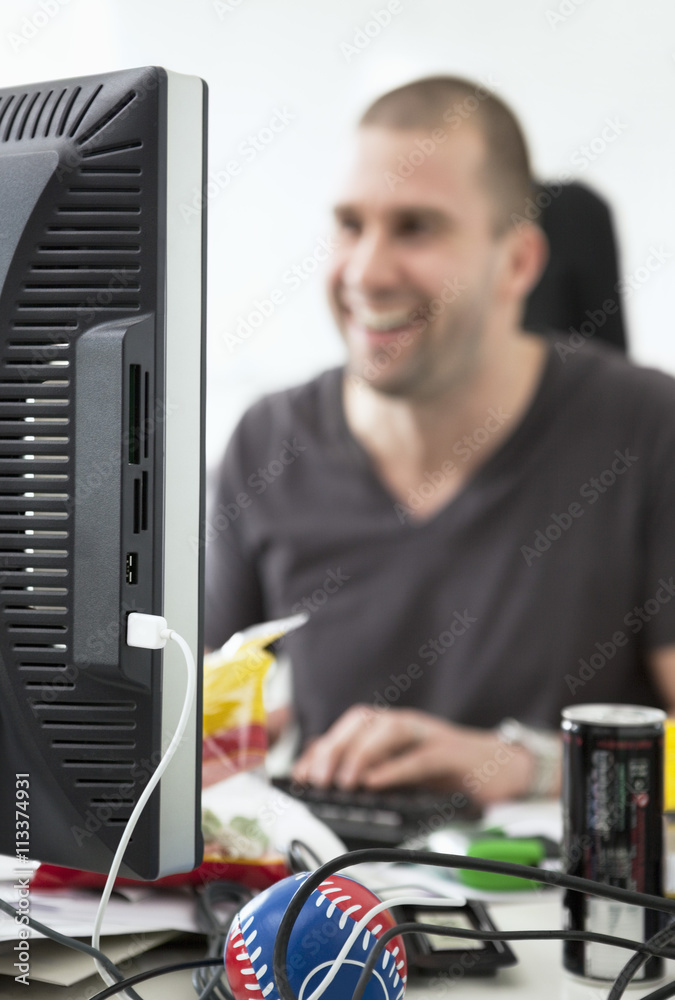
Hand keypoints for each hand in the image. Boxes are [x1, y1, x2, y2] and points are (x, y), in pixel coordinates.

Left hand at [291, 705, 539, 803]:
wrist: (503, 771)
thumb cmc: (450, 774)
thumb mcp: (403, 775)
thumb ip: (372, 775)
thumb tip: (329, 786)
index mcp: (390, 729)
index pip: (346, 729)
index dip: (320, 748)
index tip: (299, 776)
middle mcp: (406, 725)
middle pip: (360, 721)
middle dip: (333, 748)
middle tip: (316, 780)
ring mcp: (429, 735)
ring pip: (387, 730)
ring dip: (359, 754)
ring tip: (343, 783)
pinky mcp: (451, 753)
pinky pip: (418, 756)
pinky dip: (393, 769)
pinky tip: (374, 784)